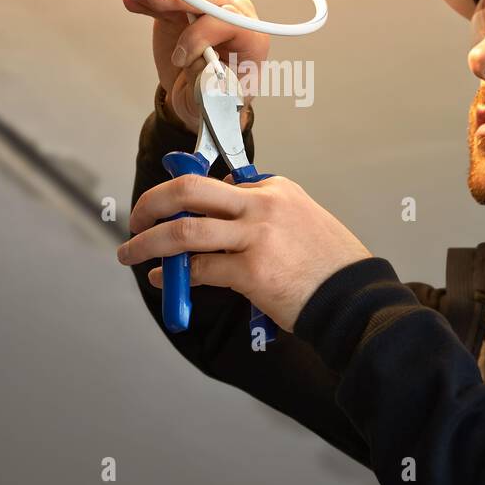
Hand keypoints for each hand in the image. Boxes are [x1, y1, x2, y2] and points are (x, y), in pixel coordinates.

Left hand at [116, 172, 371, 332]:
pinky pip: (199, 269)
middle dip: (152, 202)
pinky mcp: (251, 271)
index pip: (216, 184)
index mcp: (276, 189)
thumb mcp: (300, 222)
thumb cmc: (328, 268)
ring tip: (130, 251)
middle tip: (136, 217)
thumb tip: (213, 226)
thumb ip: (261, 217)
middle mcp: (263, 205)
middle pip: (190, 190)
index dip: (182, 195)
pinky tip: (163, 280)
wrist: (354, 300)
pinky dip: (174, 276)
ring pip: (185, 229)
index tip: (164, 207)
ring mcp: (257, 236)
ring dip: (148, 241)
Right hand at [122, 0, 268, 133]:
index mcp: (252, 42)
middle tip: (158, 1)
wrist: (203, 102)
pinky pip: (166, 4)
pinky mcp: (184, 14)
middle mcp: (234, 21)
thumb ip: (210, 81)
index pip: (231, 23)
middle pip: (209, 1)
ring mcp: (208, 14)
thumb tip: (198, 62)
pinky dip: (148, 1)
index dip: (204, 34)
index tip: (183, 57)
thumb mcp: (217, 102)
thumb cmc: (219, 103)